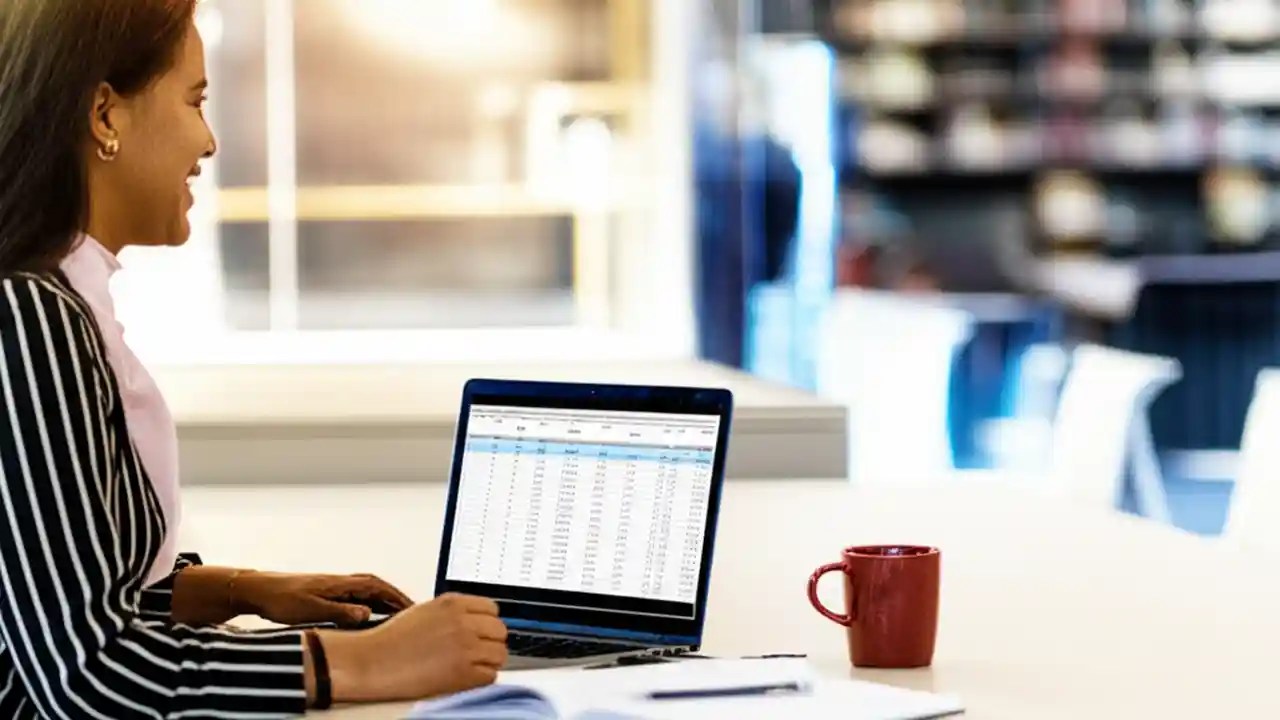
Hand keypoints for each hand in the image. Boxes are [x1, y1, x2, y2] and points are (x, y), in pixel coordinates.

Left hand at [232, 571, 413, 626]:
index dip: (396, 597)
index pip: (377, 587)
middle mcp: (340, 582)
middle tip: (413, 611)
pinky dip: (368, 603)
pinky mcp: (325, 593)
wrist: (258, 590)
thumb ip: (340, 612)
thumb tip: (367, 613)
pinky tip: (369, 615)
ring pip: (366, 591)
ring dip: (383, 600)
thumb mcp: (311, 609)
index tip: (413, 607)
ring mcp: (333, 586)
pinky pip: (355, 596)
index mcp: (340, 583)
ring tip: (397, 615)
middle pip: (376, 586)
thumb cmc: (281, 600)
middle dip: (395, 597)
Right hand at [319, 593, 507, 702]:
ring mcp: (466, 647)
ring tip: (472, 666)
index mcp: (454, 603)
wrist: (374, 661)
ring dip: (489, 661)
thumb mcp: (426, 610)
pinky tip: (466, 678)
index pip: (492, 609)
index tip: (482, 631)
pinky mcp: (463, 672)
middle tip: (478, 651)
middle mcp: (463, 622)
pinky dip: (482, 678)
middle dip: (491, 641)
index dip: (487, 622)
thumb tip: (475, 621)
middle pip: (500, 631)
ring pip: (499, 654)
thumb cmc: (392, 639)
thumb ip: (454, 612)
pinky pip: (491, 676)